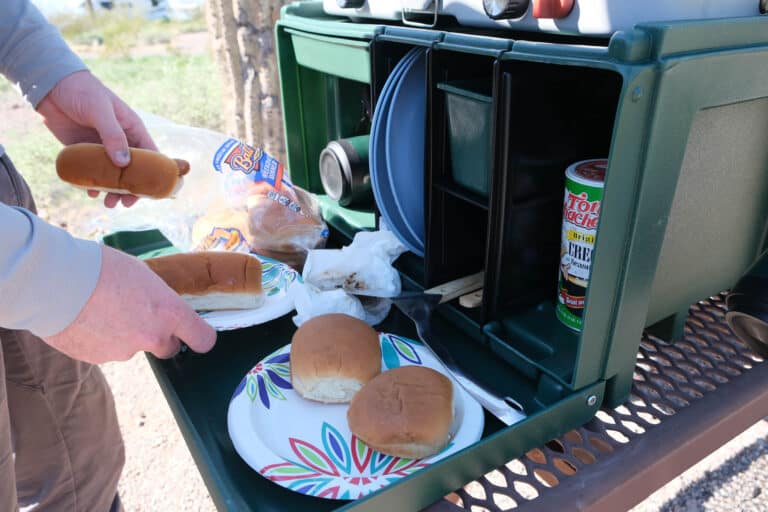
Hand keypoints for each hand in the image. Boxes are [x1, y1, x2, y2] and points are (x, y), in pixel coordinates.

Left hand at [36, 70, 156, 207]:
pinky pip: (93, 172)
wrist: (50, 86)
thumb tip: (124, 164)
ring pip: (113, 175)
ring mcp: (103, 147)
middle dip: (130, 189)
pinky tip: (90, 192)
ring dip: (112, 190)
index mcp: (133, 130)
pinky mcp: (85, 151)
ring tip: (107, 204)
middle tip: (124, 203)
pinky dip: (93, 183)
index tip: (151, 192)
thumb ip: (113, 136)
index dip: (154, 174)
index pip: (151, 156)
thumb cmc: (82, 91)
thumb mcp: (100, 111)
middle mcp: (121, 141)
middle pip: (132, 171)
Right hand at [43, 246, 216, 363]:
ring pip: (133, 348)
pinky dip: (100, 340)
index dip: (200, 337)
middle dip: (160, 337)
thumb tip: (159, 307)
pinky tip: (86, 319)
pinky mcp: (97, 359)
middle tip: (141, 317)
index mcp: (168, 312)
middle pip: (169, 349)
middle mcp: (151, 337)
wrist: (54, 283)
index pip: (203, 338)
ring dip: (125, 335)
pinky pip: (106, 351)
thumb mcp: (142, 274)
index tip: (196, 333)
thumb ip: (157, 297)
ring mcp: (124, 352)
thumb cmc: (101, 268)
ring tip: (102, 309)